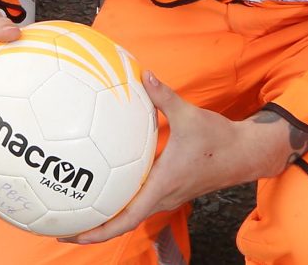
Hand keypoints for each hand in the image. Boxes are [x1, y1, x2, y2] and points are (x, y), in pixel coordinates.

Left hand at [69, 77, 289, 244]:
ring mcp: (167, 196)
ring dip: (107, 218)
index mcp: (162, 186)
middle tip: (62, 225)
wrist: (245, 154)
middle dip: (93, 229)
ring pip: (132, 215)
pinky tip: (108, 184)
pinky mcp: (170, 189)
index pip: (126, 219)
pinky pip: (140, 202)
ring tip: (80, 209)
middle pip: (122, 224)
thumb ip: (163, 96)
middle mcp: (162, 197)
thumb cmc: (219, 139)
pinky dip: (121, 203)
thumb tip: (143, 75)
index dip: (99, 231)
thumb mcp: (189, 115)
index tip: (74, 233)